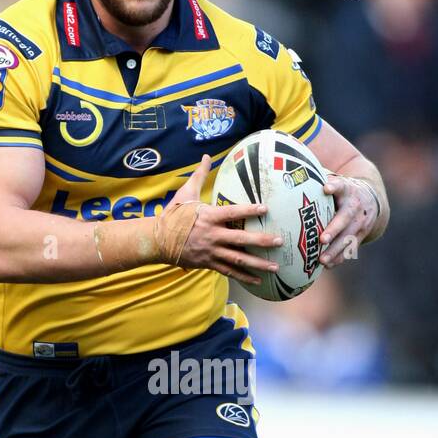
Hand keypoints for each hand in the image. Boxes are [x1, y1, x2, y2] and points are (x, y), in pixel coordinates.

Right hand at [163, 153, 283, 284]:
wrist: (157, 240)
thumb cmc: (174, 215)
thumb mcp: (186, 193)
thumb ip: (200, 176)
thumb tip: (207, 156)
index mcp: (209, 217)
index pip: (233, 213)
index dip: (249, 210)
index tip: (265, 209)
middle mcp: (212, 235)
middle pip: (241, 240)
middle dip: (261, 241)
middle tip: (279, 241)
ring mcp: (211, 252)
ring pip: (238, 260)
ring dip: (258, 264)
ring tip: (275, 267)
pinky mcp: (208, 263)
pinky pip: (229, 271)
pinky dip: (244, 277)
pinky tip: (258, 281)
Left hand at [319, 171, 379, 265]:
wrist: (372, 200)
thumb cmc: (343, 190)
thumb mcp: (337, 180)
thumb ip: (320, 178)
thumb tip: (291, 173)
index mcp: (348, 189)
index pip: (341, 185)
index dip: (334, 186)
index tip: (326, 187)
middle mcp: (355, 206)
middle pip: (344, 219)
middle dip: (333, 230)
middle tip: (321, 239)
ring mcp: (360, 222)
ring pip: (347, 238)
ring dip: (335, 250)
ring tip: (322, 260)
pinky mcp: (361, 235)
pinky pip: (350, 248)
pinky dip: (339, 257)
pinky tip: (327, 265)